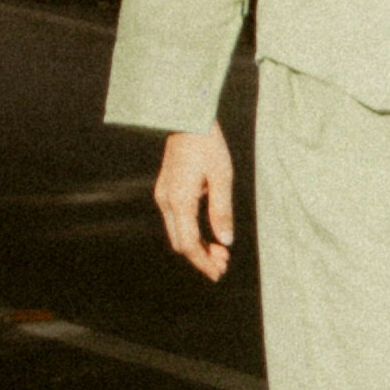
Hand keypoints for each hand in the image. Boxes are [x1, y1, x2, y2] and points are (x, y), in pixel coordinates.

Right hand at [151, 122, 235, 279]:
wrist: (186, 117)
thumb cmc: (207, 144)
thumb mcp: (222, 177)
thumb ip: (222, 211)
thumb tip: (226, 241)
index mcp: (180, 200)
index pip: (189, 244)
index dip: (204, 262)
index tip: (219, 272)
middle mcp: (166, 200)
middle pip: (180, 243)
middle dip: (201, 257)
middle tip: (224, 262)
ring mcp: (163, 194)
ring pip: (176, 233)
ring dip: (196, 245)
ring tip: (219, 249)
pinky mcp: (165, 188)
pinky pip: (175, 220)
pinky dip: (190, 231)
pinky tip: (206, 230)